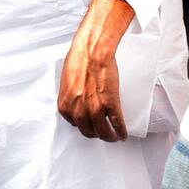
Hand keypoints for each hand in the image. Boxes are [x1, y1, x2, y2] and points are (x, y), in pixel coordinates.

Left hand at [58, 0, 134, 141]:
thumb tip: (76, 101)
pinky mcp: (110, 104)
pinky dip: (121, 131)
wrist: (92, 52)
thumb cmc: (78, 61)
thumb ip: (70, 96)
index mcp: (65, 104)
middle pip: (87, 131)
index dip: (82, 124)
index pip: (73, 123)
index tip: (88, 124)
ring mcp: (95, 108)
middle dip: (95, 133)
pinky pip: (117, 124)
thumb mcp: (66, 82)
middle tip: (101, 131)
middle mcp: (78, 110)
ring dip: (109, 136)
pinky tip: (123, 134)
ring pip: (103, 132)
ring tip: (113, 136)